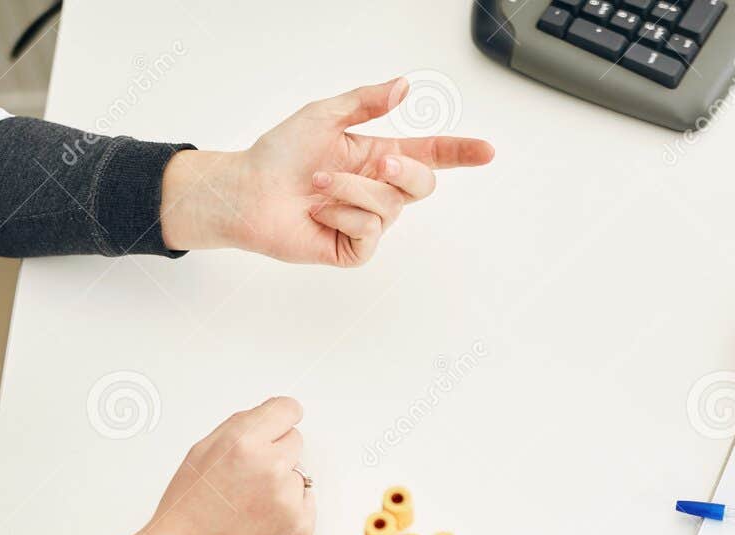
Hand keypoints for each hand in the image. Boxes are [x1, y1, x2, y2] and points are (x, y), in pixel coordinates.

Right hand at [95, 397, 315, 534]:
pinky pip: (305, 502)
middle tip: (247, 476)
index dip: (280, 418)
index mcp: (244, 444)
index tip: (279, 424)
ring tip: (249, 504)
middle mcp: (271, 469)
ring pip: (300, 474)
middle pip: (295, 441)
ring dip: (282, 483)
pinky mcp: (302, 527)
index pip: (287, 410)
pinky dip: (288, 508)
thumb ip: (240, 428)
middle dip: (276, 452)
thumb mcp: (201, 452)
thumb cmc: (186, 511)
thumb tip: (270, 417)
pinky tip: (260, 521)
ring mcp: (290, 500)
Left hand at [161, 77, 494, 265]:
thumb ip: (366, 101)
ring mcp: (368, 222)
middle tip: (384, 161)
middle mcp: (378, 190)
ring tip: (317, 185)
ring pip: (389, 206)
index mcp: (378, 157)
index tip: (486, 150)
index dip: (459, 153)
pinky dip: (341, 215)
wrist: (248, 192)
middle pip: (422, 184)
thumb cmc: (280, 155)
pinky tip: (318, 213)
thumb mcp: (324, 115)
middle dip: (406, 171)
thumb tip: (403, 87)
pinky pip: (368, 231)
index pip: (430, 155)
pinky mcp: (354, 248)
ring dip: (351, 190)